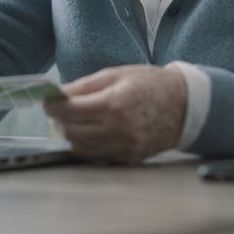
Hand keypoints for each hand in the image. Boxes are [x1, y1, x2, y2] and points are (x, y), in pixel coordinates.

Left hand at [44, 65, 187, 163]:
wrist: (185, 106)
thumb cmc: (151, 84)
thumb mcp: (116, 74)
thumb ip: (84, 86)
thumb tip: (57, 94)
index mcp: (115, 104)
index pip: (69, 111)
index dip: (52, 106)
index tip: (47, 100)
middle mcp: (119, 130)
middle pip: (71, 133)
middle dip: (58, 121)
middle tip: (57, 110)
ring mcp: (125, 148)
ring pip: (81, 148)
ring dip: (71, 134)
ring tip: (73, 120)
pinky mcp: (129, 159)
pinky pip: (97, 155)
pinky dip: (87, 144)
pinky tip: (91, 130)